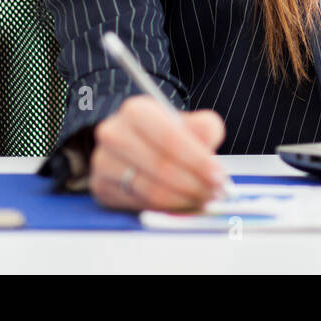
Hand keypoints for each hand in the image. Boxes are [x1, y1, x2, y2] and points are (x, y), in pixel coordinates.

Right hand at [90, 95, 227, 212]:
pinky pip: (140, 205)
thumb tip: (210, 152)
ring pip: (150, 190)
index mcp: (136, 111)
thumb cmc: (164, 134)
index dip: (197, 160)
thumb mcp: (187, 122)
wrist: (133, 144)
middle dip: (194, 184)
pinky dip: (167, 209)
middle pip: (160, 167)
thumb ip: (204, 128)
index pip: (170, 138)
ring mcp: (104, 162)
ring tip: (203, 200)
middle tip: (215, 193)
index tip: (219, 176)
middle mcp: (114, 134)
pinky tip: (184, 205)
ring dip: (183, 200)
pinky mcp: (102, 188)